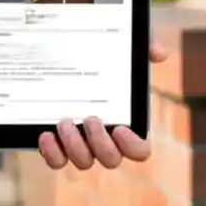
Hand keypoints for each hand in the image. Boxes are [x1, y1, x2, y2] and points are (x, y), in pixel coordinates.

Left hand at [37, 38, 169, 169]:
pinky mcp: (55, 141)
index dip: (133, 146)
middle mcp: (103, 136)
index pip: (139, 149)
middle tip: (89, 118)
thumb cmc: (96, 49)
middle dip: (100, 143)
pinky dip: (52, 154)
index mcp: (124, 120)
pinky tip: (46, 134)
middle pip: (111, 160)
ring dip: (75, 146)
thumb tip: (159, 53)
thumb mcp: (120, 43)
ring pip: (84, 162)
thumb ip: (143, 45)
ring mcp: (79, 141)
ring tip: (63, 121)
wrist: (57, 45)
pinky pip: (57, 161)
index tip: (120, 128)